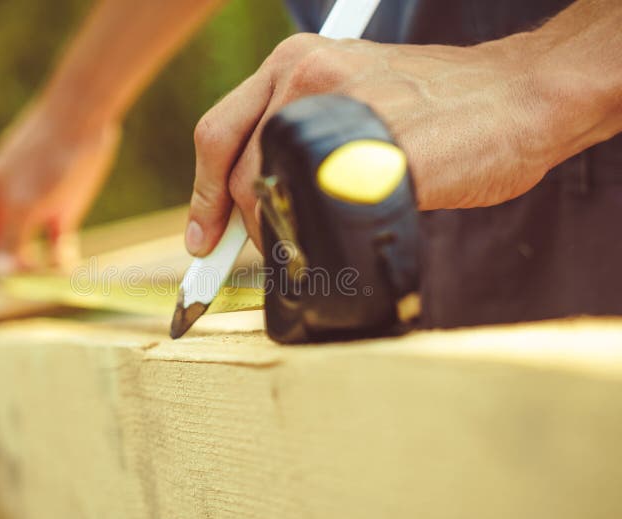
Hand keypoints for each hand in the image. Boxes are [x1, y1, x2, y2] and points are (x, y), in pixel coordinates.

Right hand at [0, 104, 120, 281]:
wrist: (84, 118)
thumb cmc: (48, 155)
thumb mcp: (27, 200)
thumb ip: (10, 239)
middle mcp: (4, 208)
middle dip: (6, 277)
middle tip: (25, 295)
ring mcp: (33, 210)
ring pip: (25, 253)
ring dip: (35, 272)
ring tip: (51, 284)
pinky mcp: (62, 209)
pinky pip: (55, 245)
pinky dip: (60, 261)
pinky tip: (69, 270)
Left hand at [186, 32, 551, 254]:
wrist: (517, 96)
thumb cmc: (436, 107)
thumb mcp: (349, 97)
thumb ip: (295, 135)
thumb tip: (255, 202)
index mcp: (295, 62)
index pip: (219, 134)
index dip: (204, 195)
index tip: (203, 239)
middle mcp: (305, 76)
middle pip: (237, 172)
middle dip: (243, 224)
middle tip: (262, 253)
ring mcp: (339, 112)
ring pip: (270, 194)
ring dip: (279, 234)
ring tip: (313, 242)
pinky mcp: (376, 151)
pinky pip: (319, 212)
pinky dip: (317, 240)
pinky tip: (341, 239)